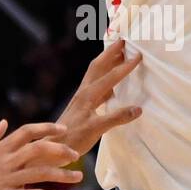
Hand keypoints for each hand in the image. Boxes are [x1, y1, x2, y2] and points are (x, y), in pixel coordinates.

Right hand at [0, 121, 81, 189]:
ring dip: (63, 174)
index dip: (47, 129)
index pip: (27, 132)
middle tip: (76, 154)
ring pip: (41, 173)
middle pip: (40, 149)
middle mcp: (7, 161)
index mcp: (1, 148)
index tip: (63, 130)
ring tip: (78, 177)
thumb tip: (4, 122)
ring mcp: (8, 178)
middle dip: (61, 150)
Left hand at [53, 39, 142, 157]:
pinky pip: (97, 85)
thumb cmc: (72, 139)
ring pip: (96, 73)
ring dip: (108, 61)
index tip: (138, 55)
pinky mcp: (83, 105)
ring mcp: (83, 98)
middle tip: (124, 39)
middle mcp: (84, 92)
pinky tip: (114, 82)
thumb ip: (116, 118)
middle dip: (111, 52)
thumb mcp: (96, 129)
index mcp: (88, 95)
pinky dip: (107, 78)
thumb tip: (138, 109)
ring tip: (120, 53)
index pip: (110, 77)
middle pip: (98, 66)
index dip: (125, 66)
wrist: (52, 149)